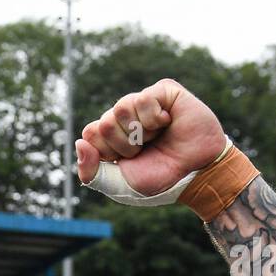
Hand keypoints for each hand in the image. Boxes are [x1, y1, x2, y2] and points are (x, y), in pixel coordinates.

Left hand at [75, 79, 225, 196]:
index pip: (90, 134)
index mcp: (110, 136)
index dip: (106, 151)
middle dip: (125, 145)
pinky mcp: (162, 91)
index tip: (127, 160)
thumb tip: (79, 143)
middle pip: (104, 123)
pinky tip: (166, 122)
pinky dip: (153, 118)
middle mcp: (123, 117)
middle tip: (145, 149)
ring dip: (140, 131)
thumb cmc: (160, 176)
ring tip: (156, 136)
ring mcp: (142, 102)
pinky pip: (143, 98)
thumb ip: (92, 173)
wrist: (197, 171)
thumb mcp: (119, 184)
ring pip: (120, 107)